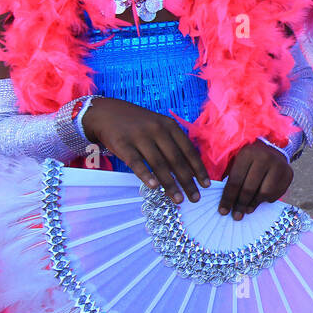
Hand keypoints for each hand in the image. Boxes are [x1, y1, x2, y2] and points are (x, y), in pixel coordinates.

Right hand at [82, 97, 209, 204]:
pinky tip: (155, 187)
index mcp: (170, 126)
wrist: (106, 112)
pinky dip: (146, 175)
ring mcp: (139, 136)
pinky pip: (136, 163)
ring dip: (170, 184)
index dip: (198, 169)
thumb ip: (174, 144)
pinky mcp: (122, 144)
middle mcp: (157, 130)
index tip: (206, 184)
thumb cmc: (138, 124)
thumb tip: (191, 169)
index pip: (189, 150)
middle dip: (188, 181)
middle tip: (195, 198)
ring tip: (179, 199)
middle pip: (176, 160)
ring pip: (159, 164)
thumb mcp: (160, 127)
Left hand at [219, 140, 292, 220]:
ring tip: (248, 209)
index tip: (223, 211)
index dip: (228, 198)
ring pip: (264, 193)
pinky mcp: (288, 174)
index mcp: (248, 154)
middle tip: (236, 216)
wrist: (273, 151)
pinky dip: (267, 200)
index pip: (235, 180)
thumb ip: (232, 181)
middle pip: (249, 188)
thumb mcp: (239, 164)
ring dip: (254, 204)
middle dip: (241, 205)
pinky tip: (261, 198)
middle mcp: (265, 157)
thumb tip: (226, 206)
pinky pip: (276, 194)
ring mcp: (279, 165)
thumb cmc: (250, 162)